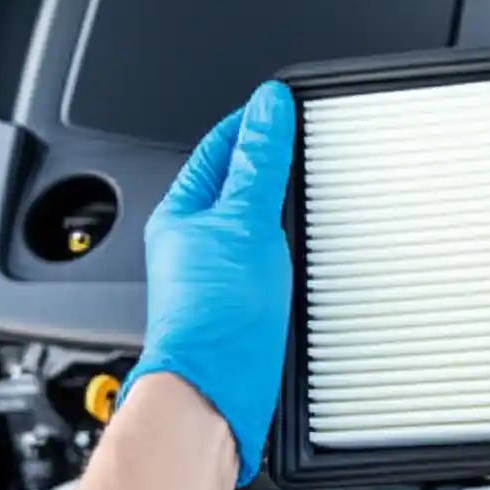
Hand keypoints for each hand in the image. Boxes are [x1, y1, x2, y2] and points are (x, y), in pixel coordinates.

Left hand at [120, 81, 294, 484]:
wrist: (217, 386)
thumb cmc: (214, 314)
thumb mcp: (244, 219)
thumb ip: (259, 161)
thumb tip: (267, 106)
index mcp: (181, 211)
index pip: (218, 146)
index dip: (252, 121)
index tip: (282, 104)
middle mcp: (195, 241)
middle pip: (235, 183)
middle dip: (267, 159)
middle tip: (302, 136)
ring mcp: (220, 273)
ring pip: (252, 222)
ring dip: (278, 203)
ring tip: (307, 182)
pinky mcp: (245, 302)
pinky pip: (267, 257)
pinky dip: (288, 244)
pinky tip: (305, 246)